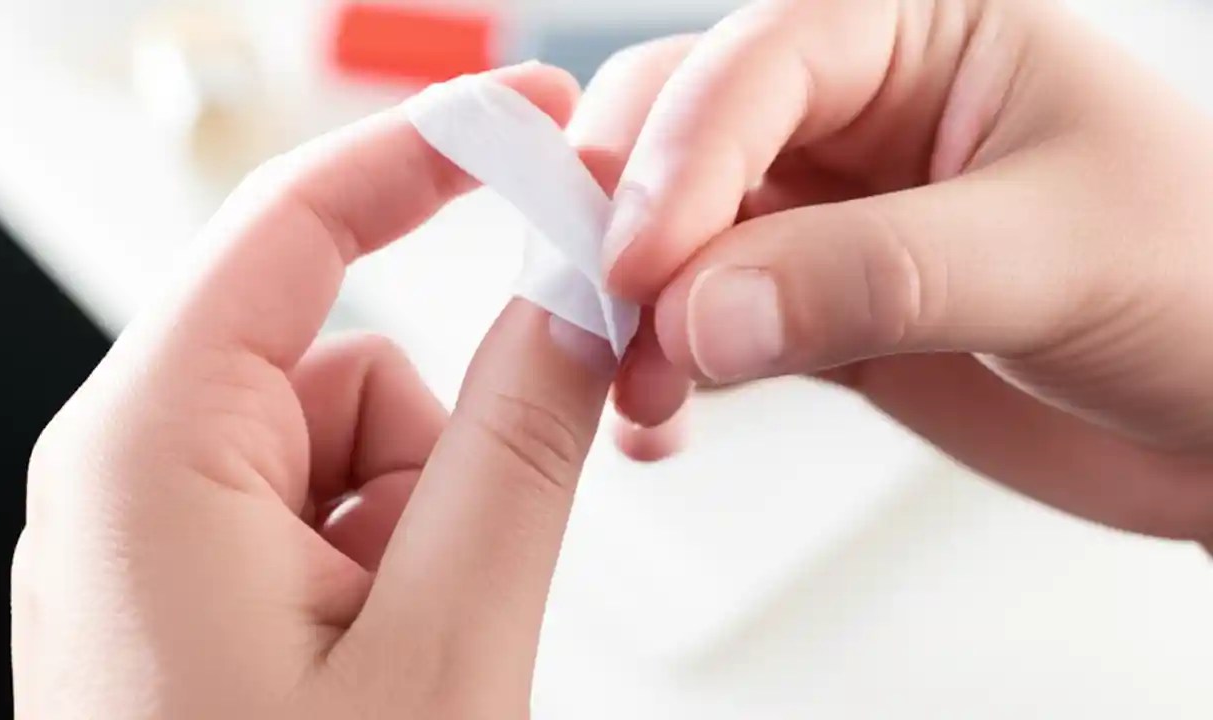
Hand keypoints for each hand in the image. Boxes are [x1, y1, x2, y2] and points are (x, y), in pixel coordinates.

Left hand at [12, 64, 620, 717]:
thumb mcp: (445, 644)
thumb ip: (519, 447)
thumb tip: (571, 309)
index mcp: (149, 455)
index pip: (296, 225)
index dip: (424, 151)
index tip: (527, 117)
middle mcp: (134, 477)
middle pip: (344, 353)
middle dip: (436, 443)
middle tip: (470, 562)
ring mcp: (166, 539)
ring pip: (354, 442)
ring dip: (418, 523)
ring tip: (408, 655)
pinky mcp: (202, 589)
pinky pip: (334, 509)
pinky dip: (390, 562)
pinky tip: (382, 667)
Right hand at [591, 0, 1212, 545]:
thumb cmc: (1212, 290)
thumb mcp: (1057, 255)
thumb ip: (874, 275)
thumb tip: (700, 312)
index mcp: (924, 33)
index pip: (759, 63)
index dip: (680, 157)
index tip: (638, 265)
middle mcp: (860, 114)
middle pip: (681, 132)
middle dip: (632, 226)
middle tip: (612, 320)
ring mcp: (830, 218)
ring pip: (677, 236)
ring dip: (634, 311)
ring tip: (640, 391)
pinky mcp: (817, 311)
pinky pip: (706, 325)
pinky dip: (667, 371)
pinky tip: (664, 418)